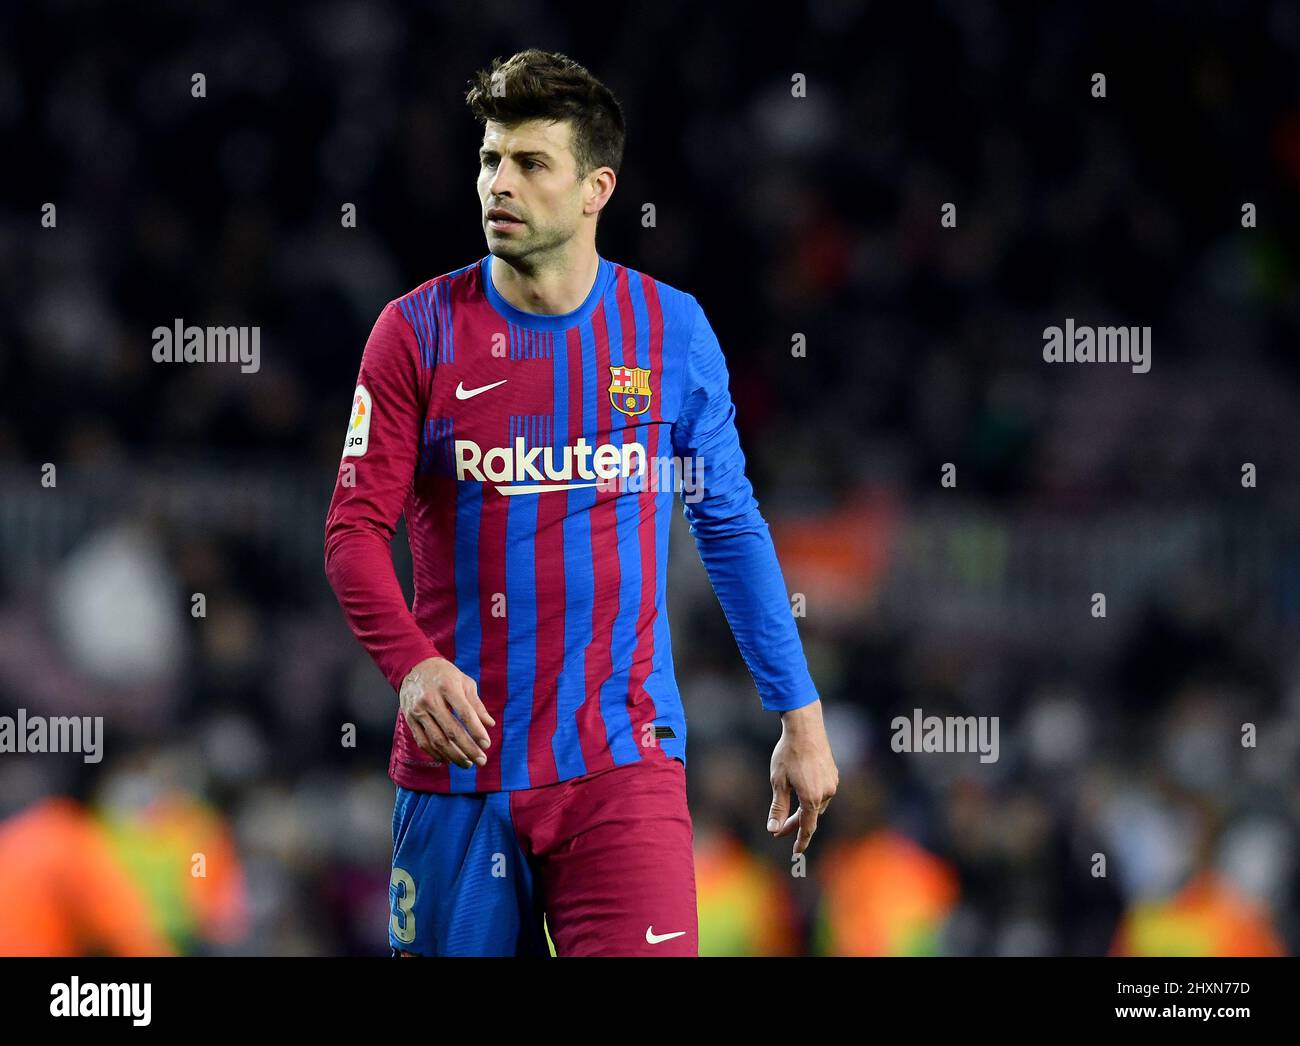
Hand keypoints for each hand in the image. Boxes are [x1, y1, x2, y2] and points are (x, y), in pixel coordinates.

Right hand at [399, 657, 495, 768]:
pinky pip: (423, 742)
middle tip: (481, 760)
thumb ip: (476, 704)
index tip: (487, 745)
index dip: (476, 731)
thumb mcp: (464, 682)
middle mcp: (431, 700)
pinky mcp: (410, 720)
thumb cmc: (445, 675)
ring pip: (436, 740)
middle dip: (468, 749)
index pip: (465, 713)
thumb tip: (490, 724)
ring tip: (467, 763)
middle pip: (451, 731)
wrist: (414, 667)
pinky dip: (436, 754)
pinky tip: (448, 760)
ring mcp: (418, 711)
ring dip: (453, 756)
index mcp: (448, 687)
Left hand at [768, 700, 837, 854]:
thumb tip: (774, 829)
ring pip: (817, 805)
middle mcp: (826, 793)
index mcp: (812, 798)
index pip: (807, 827)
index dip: (801, 841)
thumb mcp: (778, 782)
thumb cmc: (788, 754)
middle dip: (795, 824)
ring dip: (804, 810)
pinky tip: (801, 792)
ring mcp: (832, 783)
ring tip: (789, 811)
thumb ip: (778, 808)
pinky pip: (823, 792)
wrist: (805, 728)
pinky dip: (811, 798)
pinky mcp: (833, 774)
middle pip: (811, 816)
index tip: (796, 852)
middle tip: (779, 829)